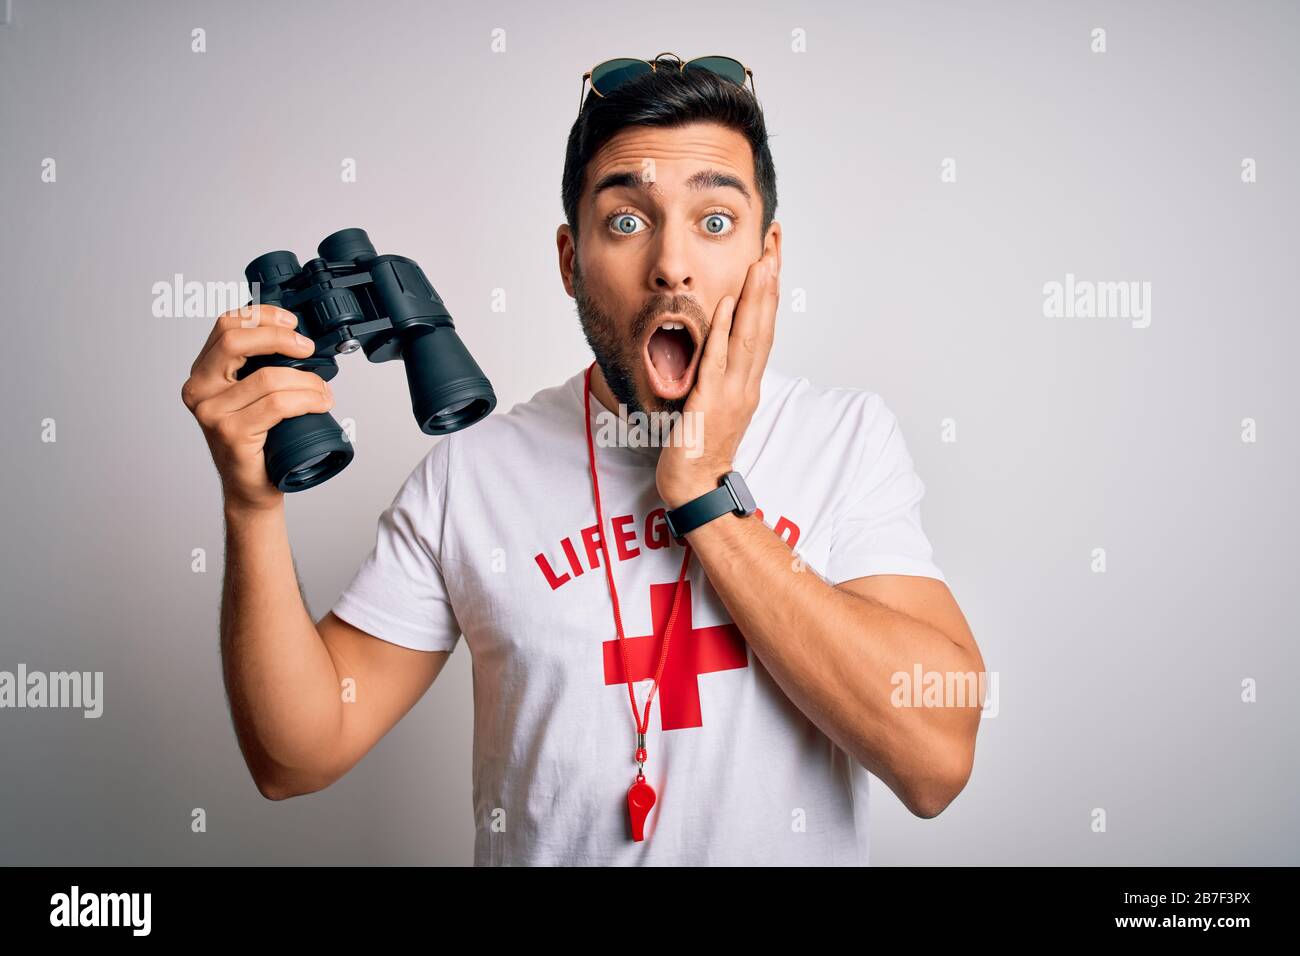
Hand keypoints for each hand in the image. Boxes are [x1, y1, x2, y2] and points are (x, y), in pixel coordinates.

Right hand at [180, 304, 331, 513]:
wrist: (253, 487)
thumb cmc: (258, 441)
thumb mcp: (253, 396)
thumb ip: (259, 366)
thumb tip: (296, 337)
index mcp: (202, 374)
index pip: (225, 325)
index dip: (262, 316)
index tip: (292, 322)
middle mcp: (199, 390)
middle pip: (236, 340)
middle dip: (280, 337)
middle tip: (307, 348)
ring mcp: (212, 413)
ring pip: (268, 377)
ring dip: (307, 381)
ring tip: (323, 391)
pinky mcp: (231, 433)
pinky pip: (277, 405)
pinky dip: (307, 399)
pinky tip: (320, 403)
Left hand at [656, 248, 779, 509]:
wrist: (694, 487)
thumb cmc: (699, 449)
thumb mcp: (713, 403)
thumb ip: (718, 375)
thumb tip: (717, 348)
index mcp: (746, 383)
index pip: (763, 329)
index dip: (769, 293)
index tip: (773, 259)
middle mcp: (745, 384)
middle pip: (763, 326)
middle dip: (769, 283)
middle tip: (774, 246)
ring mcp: (731, 394)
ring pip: (748, 338)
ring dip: (755, 299)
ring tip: (762, 263)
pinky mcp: (709, 403)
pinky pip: (716, 361)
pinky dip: (723, 331)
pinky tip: (726, 305)